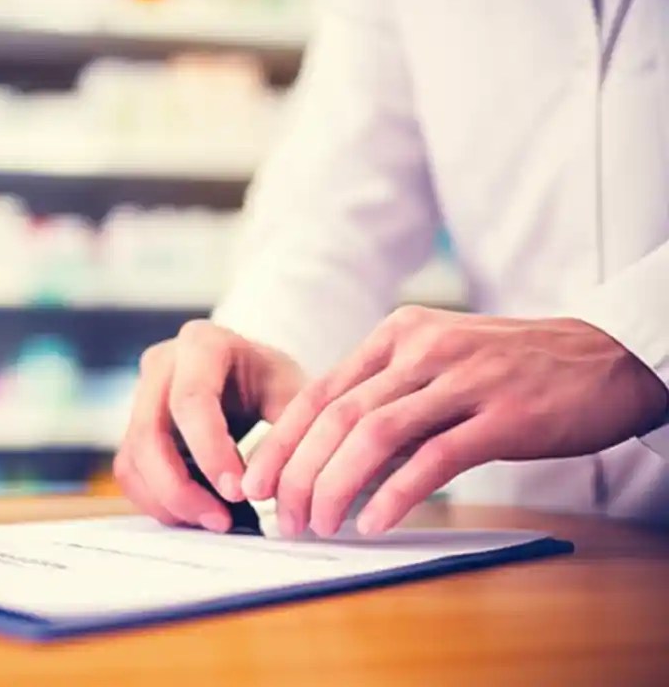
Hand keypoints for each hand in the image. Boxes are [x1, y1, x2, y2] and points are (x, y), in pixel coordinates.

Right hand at [114, 320, 305, 531]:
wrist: (250, 373)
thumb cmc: (272, 381)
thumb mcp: (293, 393)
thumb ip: (289, 433)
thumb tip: (269, 488)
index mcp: (202, 343)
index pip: (191, 400)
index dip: (210, 451)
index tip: (239, 492)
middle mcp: (161, 365)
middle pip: (149, 435)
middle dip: (182, 489)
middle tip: (223, 521)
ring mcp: (140, 397)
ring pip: (133, 460)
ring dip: (169, 502)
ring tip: (216, 521)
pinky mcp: (134, 429)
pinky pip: (131, 474)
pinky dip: (160, 502)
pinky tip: (198, 513)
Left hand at [242, 306, 668, 537]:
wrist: (605, 358)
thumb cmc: (511, 370)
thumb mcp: (438, 364)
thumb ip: (386, 398)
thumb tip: (329, 459)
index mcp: (398, 336)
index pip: (320, 392)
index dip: (281, 442)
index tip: (256, 482)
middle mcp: (422, 350)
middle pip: (337, 416)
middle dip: (299, 473)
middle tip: (283, 518)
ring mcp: (463, 380)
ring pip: (374, 436)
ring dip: (336, 487)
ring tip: (319, 525)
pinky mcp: (502, 416)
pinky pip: (434, 459)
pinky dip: (395, 494)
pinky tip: (372, 522)